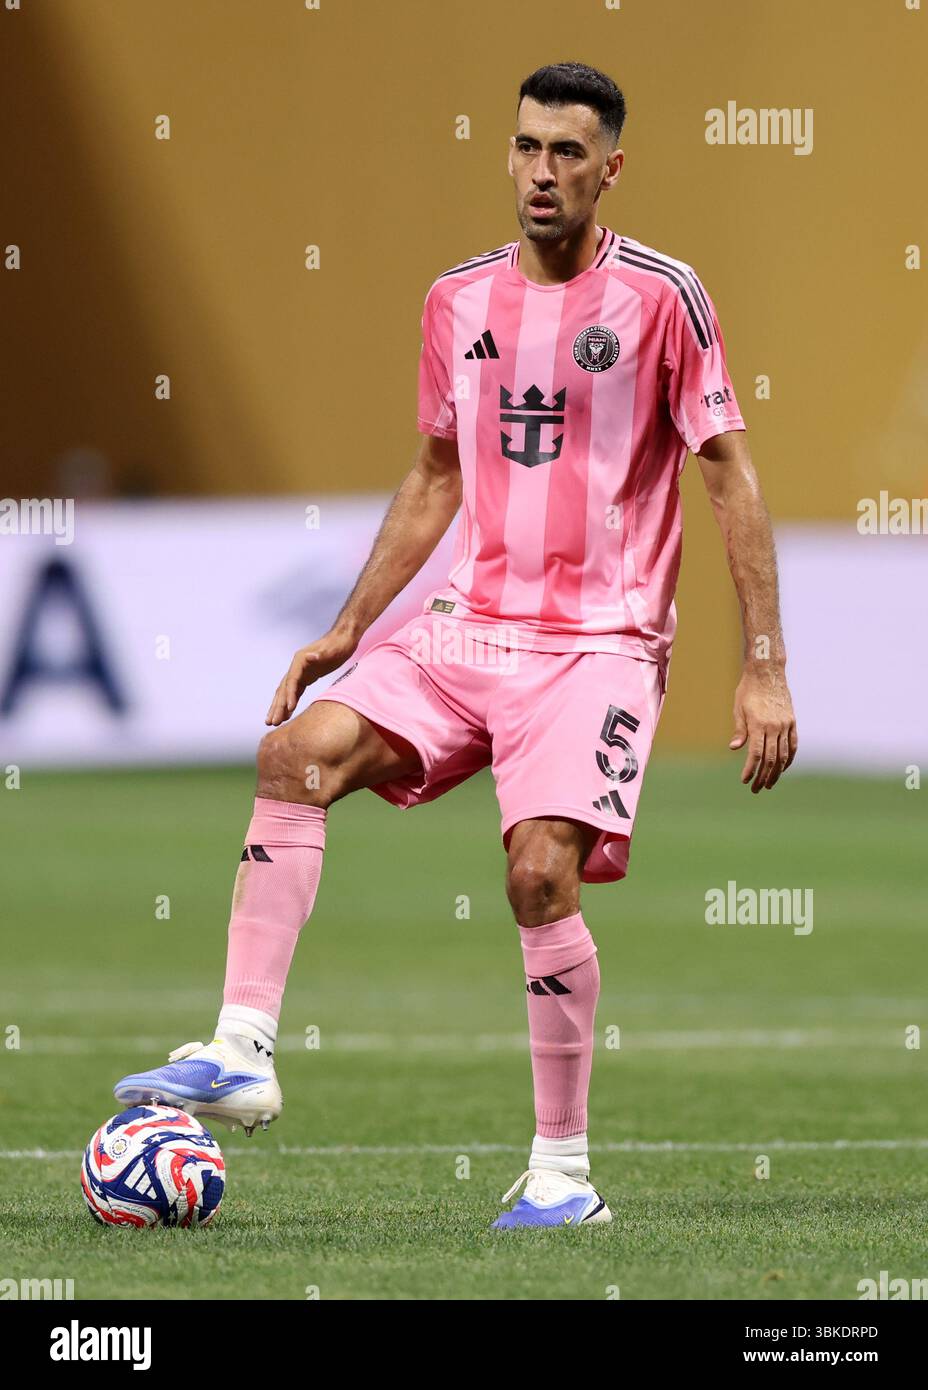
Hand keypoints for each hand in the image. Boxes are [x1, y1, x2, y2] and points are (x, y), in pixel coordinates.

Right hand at [265, 628, 358, 725]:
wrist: (343, 638)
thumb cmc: (338, 644)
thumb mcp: (332, 649)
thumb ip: (320, 654)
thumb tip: (309, 657)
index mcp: (299, 660)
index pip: (292, 681)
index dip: (290, 695)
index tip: (289, 709)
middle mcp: (296, 667)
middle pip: (284, 689)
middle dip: (277, 706)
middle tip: (271, 722)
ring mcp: (300, 672)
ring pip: (286, 692)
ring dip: (279, 707)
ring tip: (272, 722)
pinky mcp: (306, 677)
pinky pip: (295, 692)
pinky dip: (290, 703)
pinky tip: (287, 714)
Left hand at [729, 666, 797, 791]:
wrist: (768, 673)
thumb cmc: (748, 691)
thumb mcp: (739, 708)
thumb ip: (739, 730)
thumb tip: (734, 748)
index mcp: (758, 724)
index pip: (756, 754)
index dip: (750, 769)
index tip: (745, 780)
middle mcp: (774, 726)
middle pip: (770, 759)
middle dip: (763, 776)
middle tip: (756, 789)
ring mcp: (785, 725)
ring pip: (783, 755)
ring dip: (776, 772)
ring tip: (769, 784)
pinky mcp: (792, 722)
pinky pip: (793, 745)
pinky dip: (788, 759)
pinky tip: (782, 768)